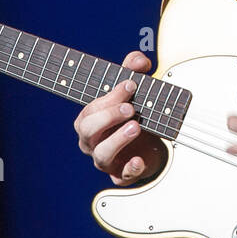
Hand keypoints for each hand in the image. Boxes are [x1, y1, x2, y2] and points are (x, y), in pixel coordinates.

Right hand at [73, 50, 167, 185]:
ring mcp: (105, 160)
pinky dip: (130, 169)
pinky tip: (139, 160)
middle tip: (131, 108)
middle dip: (108, 116)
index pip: (90, 108)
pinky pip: (121, 177)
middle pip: (88, 130)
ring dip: (118, 140)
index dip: (108, 97)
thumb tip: (140, 61)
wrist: (148, 145)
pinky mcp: (121, 175)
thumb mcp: (132, 90)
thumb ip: (133, 70)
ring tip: (136, 127)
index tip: (130, 85)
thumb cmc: (132, 115)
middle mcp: (92, 140)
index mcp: (89, 119)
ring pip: (101, 154)